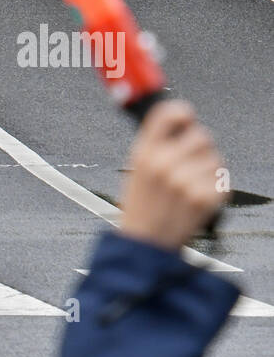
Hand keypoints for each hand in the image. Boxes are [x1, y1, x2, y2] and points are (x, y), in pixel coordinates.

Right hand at [119, 100, 228, 251]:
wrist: (146, 243)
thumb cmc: (140, 207)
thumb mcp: (134, 169)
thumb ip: (154, 143)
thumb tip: (179, 118)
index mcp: (144, 154)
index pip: (168, 114)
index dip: (181, 113)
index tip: (185, 118)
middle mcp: (165, 164)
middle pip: (201, 135)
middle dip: (198, 148)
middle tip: (188, 163)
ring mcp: (186, 181)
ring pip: (214, 158)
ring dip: (207, 169)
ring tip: (189, 185)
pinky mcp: (205, 196)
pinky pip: (222, 178)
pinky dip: (213, 187)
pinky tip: (196, 197)